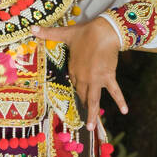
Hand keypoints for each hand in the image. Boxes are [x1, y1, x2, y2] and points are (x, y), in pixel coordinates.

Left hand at [30, 16, 127, 130]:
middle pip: (82, 95)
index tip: (80, 94)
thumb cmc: (85, 32)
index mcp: (73, 69)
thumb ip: (48, 33)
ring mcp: (96, 80)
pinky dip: (120, 101)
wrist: (104, 32)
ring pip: (93, 100)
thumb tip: (32, 28)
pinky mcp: (108, 77)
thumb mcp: (65, 33)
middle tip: (84, 120)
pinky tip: (124, 111)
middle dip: (83, 106)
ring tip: (92, 128)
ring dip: (93, 114)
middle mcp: (83, 78)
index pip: (74, 83)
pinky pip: (114, 91)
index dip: (77, 87)